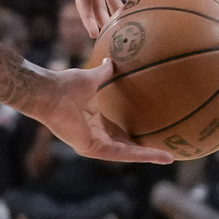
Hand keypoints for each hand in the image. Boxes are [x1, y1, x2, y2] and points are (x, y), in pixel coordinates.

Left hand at [23, 62, 173, 164]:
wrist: (49, 92)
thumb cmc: (64, 84)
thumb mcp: (91, 79)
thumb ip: (103, 72)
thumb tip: (110, 60)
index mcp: (95, 121)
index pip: (119, 132)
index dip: (135, 134)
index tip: (153, 133)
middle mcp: (95, 135)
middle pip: (125, 147)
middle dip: (145, 151)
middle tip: (167, 153)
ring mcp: (93, 143)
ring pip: (125, 153)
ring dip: (147, 156)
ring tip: (168, 158)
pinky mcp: (91, 148)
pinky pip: (119, 154)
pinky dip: (138, 155)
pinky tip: (156, 156)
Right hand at [62, 0, 137, 38]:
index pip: (84, 5)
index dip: (88, 20)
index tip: (94, 34)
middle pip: (97, 9)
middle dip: (102, 24)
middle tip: (110, 40)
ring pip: (112, 4)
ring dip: (117, 17)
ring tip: (125, 31)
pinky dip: (133, 1)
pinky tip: (140, 12)